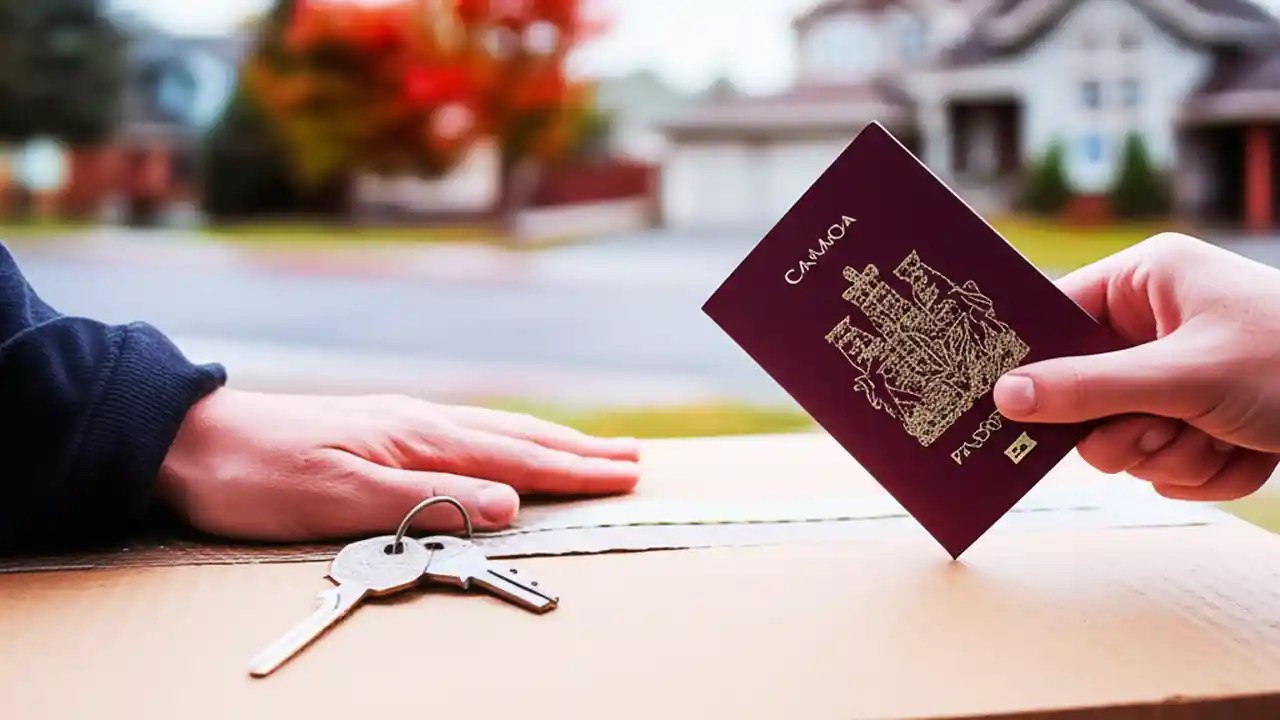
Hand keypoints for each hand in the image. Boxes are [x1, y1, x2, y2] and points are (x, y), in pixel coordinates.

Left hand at [156, 389, 640, 540]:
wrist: (193, 437)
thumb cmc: (259, 474)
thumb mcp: (341, 496)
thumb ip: (429, 499)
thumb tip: (509, 500)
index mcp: (418, 437)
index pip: (516, 457)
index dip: (575, 470)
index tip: (624, 475)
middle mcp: (420, 421)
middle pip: (519, 436)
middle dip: (580, 451)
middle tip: (633, 459)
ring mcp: (402, 421)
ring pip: (496, 428)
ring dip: (551, 440)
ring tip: (592, 447)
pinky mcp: (382, 429)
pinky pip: (468, 429)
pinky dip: (509, 436)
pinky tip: (508, 440)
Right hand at [994, 233, 1279, 500]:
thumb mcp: (1185, 377)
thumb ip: (1090, 387)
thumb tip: (1005, 395)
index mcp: (1148, 281)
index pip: (1057, 316)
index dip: (1035, 362)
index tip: (1007, 403)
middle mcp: (1157, 323)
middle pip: (1083, 393)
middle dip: (1129, 429)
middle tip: (1161, 430)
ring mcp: (1180, 374)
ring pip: (1125, 437)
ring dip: (1172, 454)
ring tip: (1223, 440)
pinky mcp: (1203, 416)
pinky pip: (1164, 459)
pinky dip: (1203, 470)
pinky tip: (1244, 455)